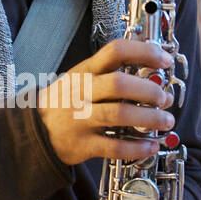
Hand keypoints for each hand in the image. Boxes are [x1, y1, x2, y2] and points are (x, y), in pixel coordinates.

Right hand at [36, 39, 176, 167]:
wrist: (35, 129)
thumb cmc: (66, 101)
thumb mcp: (82, 78)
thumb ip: (112, 75)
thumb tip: (155, 78)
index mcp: (85, 71)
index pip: (115, 51)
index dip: (144, 52)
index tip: (164, 60)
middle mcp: (83, 92)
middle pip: (119, 84)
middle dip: (149, 90)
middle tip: (164, 98)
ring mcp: (81, 119)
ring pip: (119, 115)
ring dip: (150, 119)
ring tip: (165, 122)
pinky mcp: (83, 144)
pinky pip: (114, 147)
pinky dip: (137, 148)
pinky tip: (150, 146)